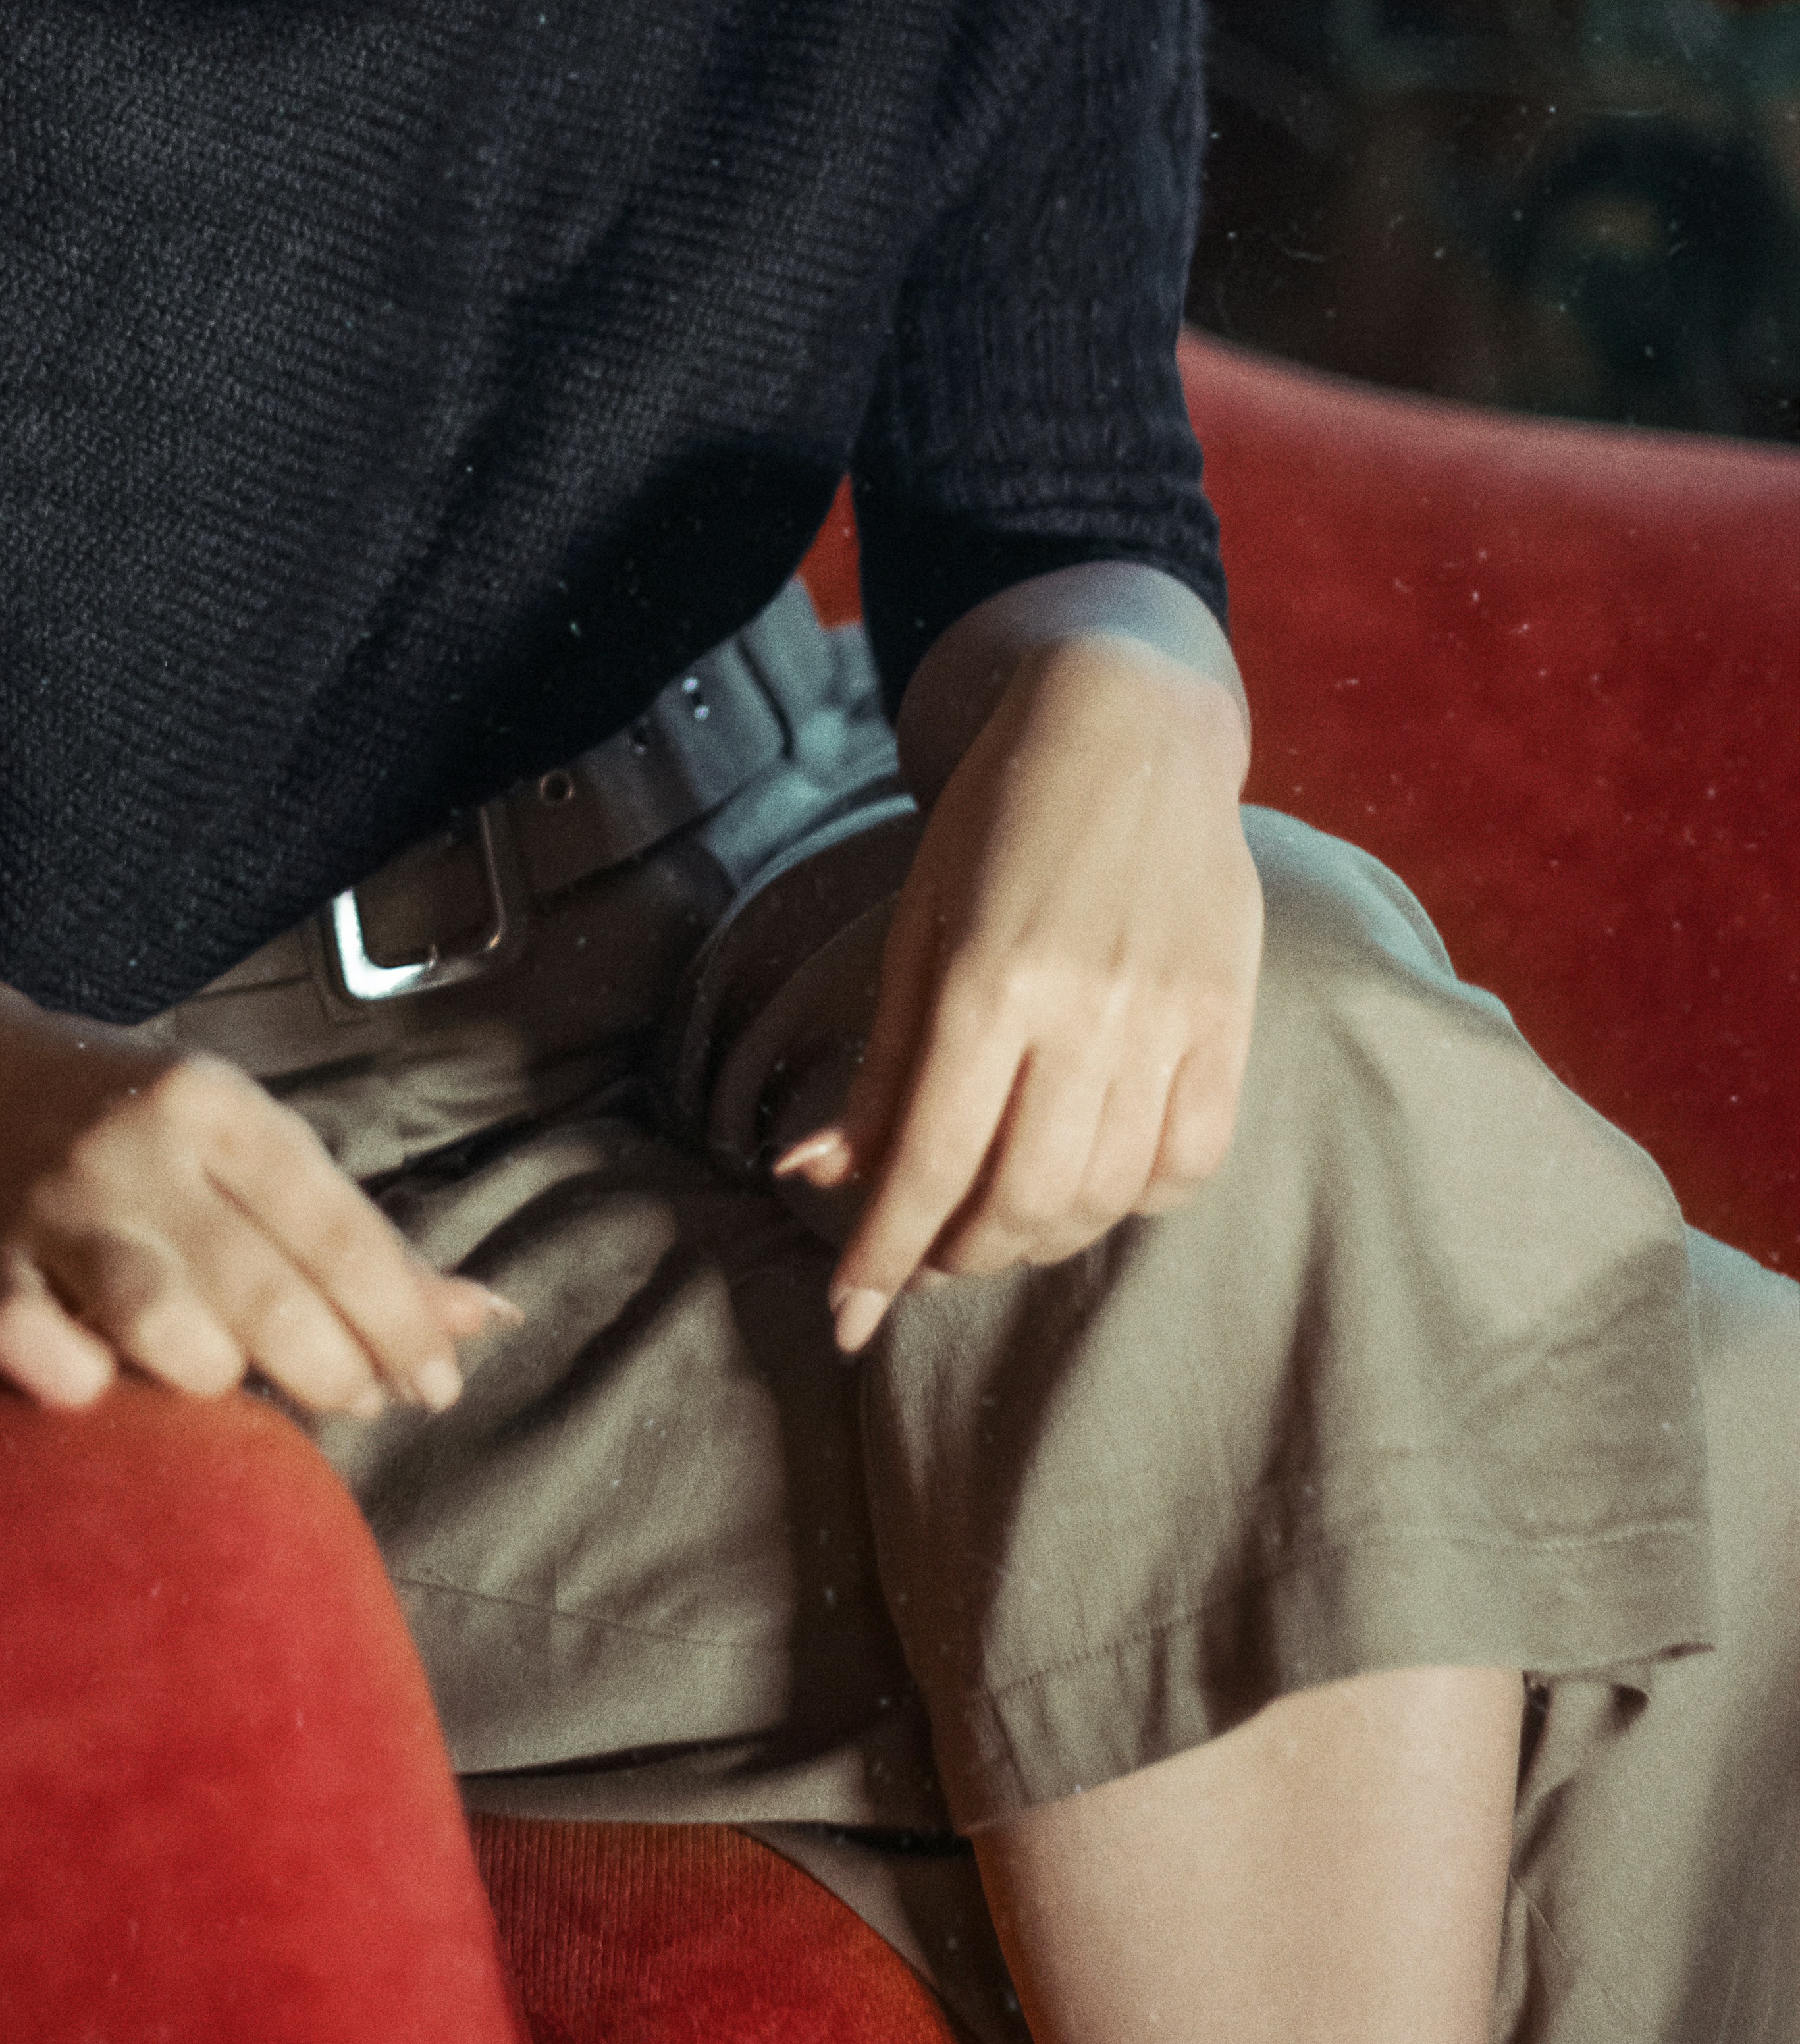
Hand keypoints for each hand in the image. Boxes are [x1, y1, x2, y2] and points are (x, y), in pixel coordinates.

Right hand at [0, 955, 519, 1419]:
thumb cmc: (127, 1121)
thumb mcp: (240, 1139)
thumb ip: (349, 1231)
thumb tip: (487, 1317)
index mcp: (218, 1102)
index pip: (337, 1228)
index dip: (402, 1319)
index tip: (437, 1382)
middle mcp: (140, 1144)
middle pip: (267, 1293)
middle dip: (334, 1370)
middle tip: (354, 1400)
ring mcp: (51, 1205)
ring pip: (167, 1332)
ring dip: (214, 1379)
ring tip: (225, 1379)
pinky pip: (50, 1365)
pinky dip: (89, 1388)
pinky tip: (103, 1379)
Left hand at [773, 629, 1258, 1347]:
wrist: (1128, 728)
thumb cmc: (997, 824)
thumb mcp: (916, 927)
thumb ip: (882, 1065)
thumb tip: (813, 1175)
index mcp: (987, 977)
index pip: (930, 1158)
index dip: (884, 1251)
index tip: (847, 1315)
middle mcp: (1084, 1007)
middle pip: (1022, 1197)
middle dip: (959, 1255)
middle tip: (926, 1258)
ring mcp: (1169, 1017)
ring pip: (1105, 1194)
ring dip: (1041, 1237)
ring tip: (998, 1225)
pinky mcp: (1230, 1017)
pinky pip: (1190, 1160)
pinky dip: (1135, 1200)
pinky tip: (1095, 1187)